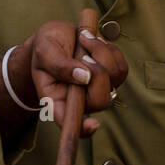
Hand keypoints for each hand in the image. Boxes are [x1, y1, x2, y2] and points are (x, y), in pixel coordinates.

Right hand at [23, 21, 127, 136]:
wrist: (56, 36)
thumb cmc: (46, 46)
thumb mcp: (43, 50)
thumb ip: (59, 65)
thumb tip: (84, 77)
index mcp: (56, 100)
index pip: (68, 123)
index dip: (82, 129)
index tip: (93, 124)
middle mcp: (79, 99)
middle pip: (101, 100)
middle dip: (97, 72)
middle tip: (82, 51)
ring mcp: (98, 89)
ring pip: (114, 77)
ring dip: (101, 52)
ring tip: (83, 38)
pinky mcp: (111, 76)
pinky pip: (121, 66)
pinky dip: (110, 50)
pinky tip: (93, 41)